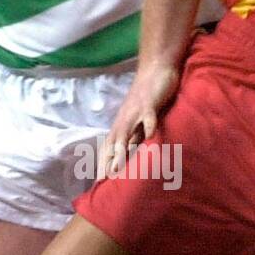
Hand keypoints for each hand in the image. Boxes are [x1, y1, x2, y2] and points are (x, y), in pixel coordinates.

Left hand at [100, 63, 179, 177]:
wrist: (156, 69)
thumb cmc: (149, 97)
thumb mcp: (141, 122)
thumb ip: (137, 138)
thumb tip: (130, 159)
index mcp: (122, 126)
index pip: (108, 149)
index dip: (103, 165)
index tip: (99, 185)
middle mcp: (124, 121)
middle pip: (112, 145)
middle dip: (107, 164)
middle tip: (103, 183)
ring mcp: (135, 112)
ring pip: (125, 134)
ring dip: (121, 151)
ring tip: (117, 169)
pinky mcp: (149, 104)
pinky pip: (148, 117)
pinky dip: (148, 126)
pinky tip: (151, 137)